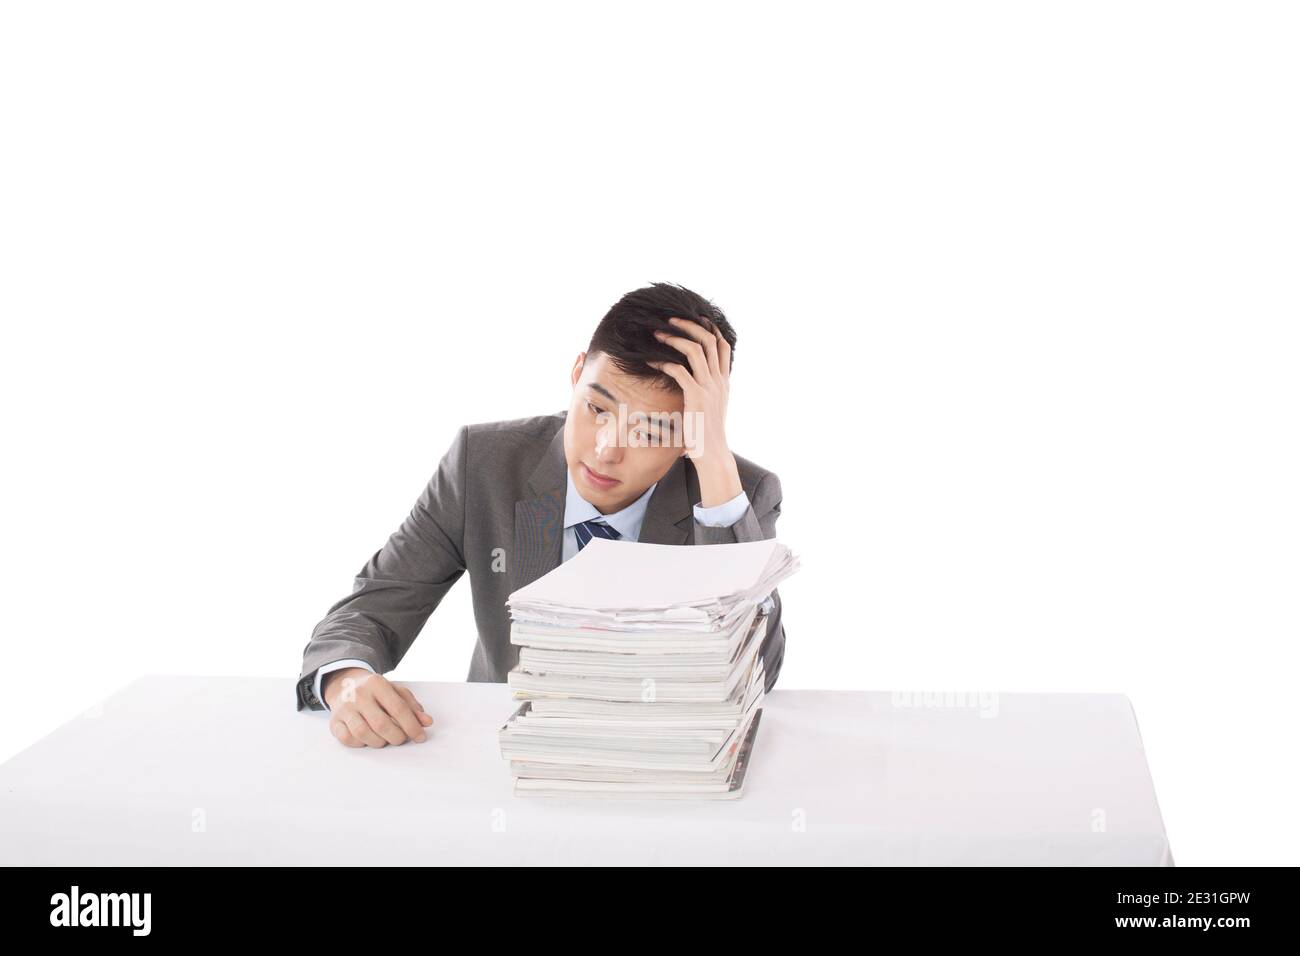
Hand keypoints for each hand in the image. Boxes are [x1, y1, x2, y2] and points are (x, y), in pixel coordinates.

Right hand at [322, 667, 433, 747]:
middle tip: (401, 739)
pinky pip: (347, 739)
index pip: (398, 708)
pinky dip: (361, 744)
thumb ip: (412, 706)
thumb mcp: (395, 692)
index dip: (412, 726)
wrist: (345, 684)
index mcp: (377, 683)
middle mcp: (359, 694)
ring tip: (385, 739)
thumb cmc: (375, 691)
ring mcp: (344, 708)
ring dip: (379, 742)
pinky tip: (368, 739)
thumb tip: (427, 722)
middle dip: (396, 737)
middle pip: (381, 724)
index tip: (420, 737)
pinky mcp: (334, 721)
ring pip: (363, 733)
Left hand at [650, 316, 742, 506]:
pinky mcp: (696, 397)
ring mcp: (709, 388)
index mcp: (724, 382)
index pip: (722, 345)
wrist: (713, 454)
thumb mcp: (711, 409)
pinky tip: (651, 362)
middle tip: (670, 320)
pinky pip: (679, 371)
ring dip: (674, 338)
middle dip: (689, 325)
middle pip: (709, 340)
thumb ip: (705, 392)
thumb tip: (690, 383)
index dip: (709, 328)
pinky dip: (663, 363)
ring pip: (695, 350)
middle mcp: (719, 381)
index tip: (694, 318)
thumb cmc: (706, 435)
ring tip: (657, 334)